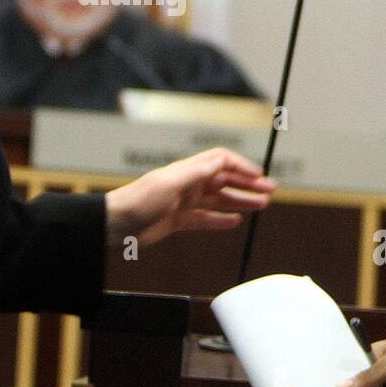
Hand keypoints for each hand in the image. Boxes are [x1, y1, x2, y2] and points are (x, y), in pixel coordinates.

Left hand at [104, 147, 274, 246]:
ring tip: (262, 206)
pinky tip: (235, 222)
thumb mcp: (169, 185)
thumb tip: (221, 161)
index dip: (242, 166)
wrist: (115, 225)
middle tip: (270, 191)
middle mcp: (188, 184)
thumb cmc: (137, 201)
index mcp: (187, 171)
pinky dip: (222, 219)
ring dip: (241, 201)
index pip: (221, 161)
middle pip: (224, 180)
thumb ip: (196, 173)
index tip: (259, 177)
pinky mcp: (179, 220)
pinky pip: (206, 218)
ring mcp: (184, 202)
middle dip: (248, 184)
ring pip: (219, 199)